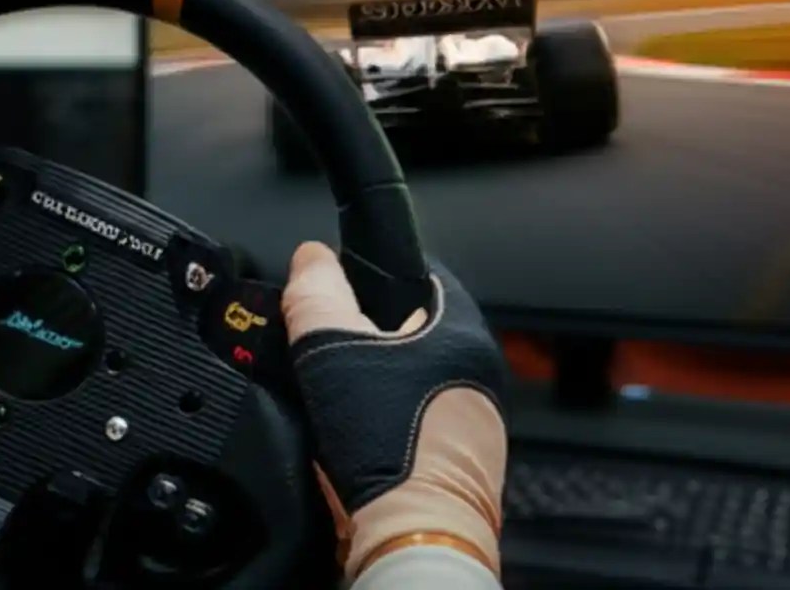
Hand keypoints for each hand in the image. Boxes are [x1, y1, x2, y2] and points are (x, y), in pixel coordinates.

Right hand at [282, 242, 508, 580]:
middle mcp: (479, 368)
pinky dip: (390, 422)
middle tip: (333, 349)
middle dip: (372, 335)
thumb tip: (310, 258)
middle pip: (416, 328)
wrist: (414, 532)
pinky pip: (418, 420)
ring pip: (415, 378)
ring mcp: (474, 416)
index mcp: (463, 328)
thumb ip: (317, 297)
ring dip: (380, 382)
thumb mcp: (333, 351)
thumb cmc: (388, 442)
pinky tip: (360, 437)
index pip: (421, 274)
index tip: (341, 288)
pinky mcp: (460, 457)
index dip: (374, 274)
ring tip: (342, 397)